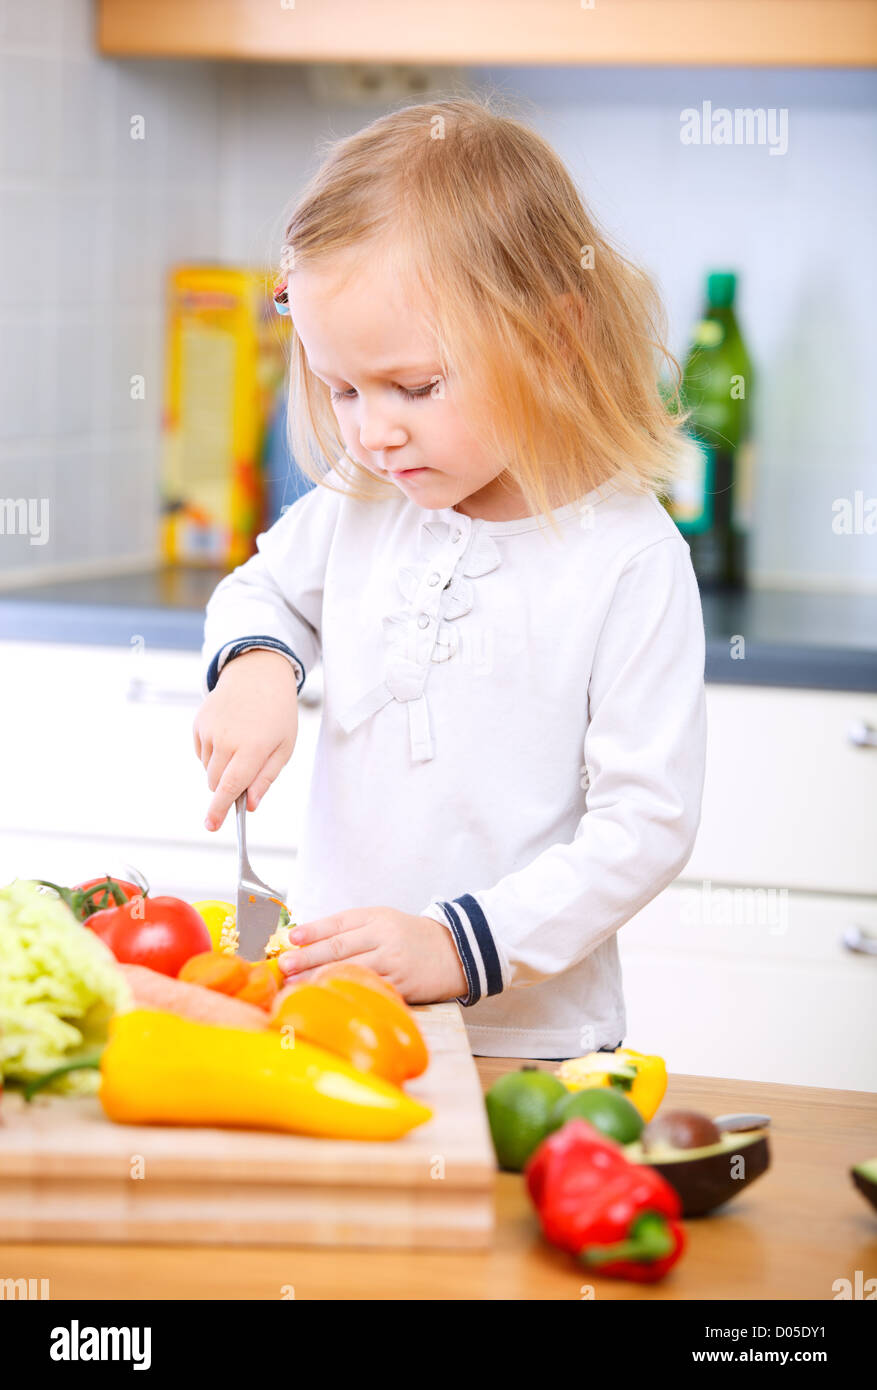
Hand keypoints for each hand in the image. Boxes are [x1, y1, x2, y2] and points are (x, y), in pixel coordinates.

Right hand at [192, 649, 298, 830]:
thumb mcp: (283, 747)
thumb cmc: (276, 714)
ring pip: (209, 769)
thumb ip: (266, 778)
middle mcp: (227, 740)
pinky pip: (201, 753)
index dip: (219, 810)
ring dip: (222, 768)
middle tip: (246, 770)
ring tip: (242, 743)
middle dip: (227, 787)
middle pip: (216, 783)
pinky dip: (213, 752)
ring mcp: (210, 730)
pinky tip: (229, 734)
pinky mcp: (198, 723)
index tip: (211, 826)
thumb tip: (251, 805)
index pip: (231, 787)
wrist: (258, 675)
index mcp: (253, 748)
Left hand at [277, 906, 467, 1003]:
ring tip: (297, 985)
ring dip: (321, 977)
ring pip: (351, 968)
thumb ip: (352, 930)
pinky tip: (332, 997)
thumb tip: (309, 942)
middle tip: (284, 965)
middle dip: (308, 956)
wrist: (455, 950)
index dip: (313, 930)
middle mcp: (384, 935)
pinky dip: (349, 992)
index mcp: (376, 917)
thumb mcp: (384, 922)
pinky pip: (371, 988)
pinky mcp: (402, 984)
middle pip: (340, 946)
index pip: (339, 921)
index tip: (291, 938)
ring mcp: (393, 960)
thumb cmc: (411, 938)